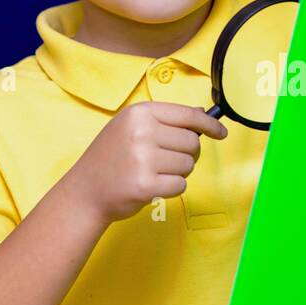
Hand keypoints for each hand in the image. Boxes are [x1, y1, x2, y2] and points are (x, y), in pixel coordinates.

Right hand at [70, 101, 227, 223]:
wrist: (85, 191)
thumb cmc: (112, 159)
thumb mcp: (130, 127)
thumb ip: (165, 120)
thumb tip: (201, 113)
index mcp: (139, 113)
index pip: (188, 115)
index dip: (209, 124)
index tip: (220, 132)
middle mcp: (142, 132)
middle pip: (192, 142)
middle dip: (186, 154)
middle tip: (164, 161)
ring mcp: (143, 158)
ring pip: (189, 165)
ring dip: (178, 172)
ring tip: (153, 173)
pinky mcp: (146, 184)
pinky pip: (180, 185)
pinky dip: (171, 188)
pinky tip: (152, 186)